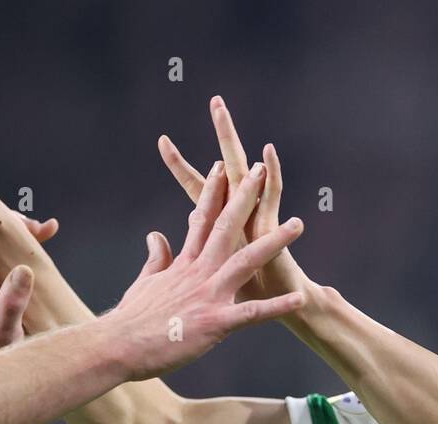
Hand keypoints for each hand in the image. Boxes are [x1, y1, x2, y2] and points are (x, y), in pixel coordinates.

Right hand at [110, 161, 305, 380]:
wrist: (117, 345)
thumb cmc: (130, 320)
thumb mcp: (144, 283)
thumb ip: (156, 258)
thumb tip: (156, 236)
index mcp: (183, 264)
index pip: (199, 219)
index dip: (212, 192)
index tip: (221, 167)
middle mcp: (198, 273)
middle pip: (225, 227)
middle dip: (244, 197)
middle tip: (259, 170)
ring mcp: (208, 295)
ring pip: (246, 261)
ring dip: (274, 242)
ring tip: (298, 224)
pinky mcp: (214, 322)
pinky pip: (252, 313)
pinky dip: (277, 306)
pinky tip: (299, 299)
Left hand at [158, 96, 311, 306]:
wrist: (275, 309)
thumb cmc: (242, 297)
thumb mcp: (204, 276)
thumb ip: (183, 256)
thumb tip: (164, 239)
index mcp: (221, 224)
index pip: (199, 189)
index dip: (181, 166)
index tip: (162, 140)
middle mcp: (240, 214)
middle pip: (227, 168)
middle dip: (222, 135)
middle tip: (216, 101)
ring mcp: (256, 218)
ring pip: (249, 174)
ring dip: (240, 145)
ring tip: (238, 119)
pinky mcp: (271, 229)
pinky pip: (272, 198)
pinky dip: (271, 175)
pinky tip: (266, 153)